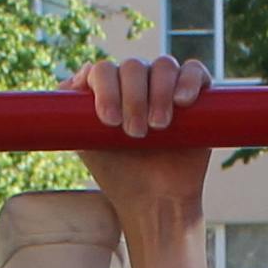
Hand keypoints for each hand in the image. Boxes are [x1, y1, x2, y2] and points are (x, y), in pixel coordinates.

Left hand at [80, 54, 210, 244]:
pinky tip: (182, 101)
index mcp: (110, 90)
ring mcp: (166, 87)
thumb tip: (73, 80)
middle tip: (134, 133)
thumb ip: (71, 115)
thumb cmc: (118, 175)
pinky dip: (188, 81)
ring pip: (163, 66)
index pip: (103, 70)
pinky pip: (195, 71)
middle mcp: (137, 83)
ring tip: (158, 126)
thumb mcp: (86, 145)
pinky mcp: (196, 96)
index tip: (108, 121)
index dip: (104, 88)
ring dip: (159, 92)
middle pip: (133, 66)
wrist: (155, 201)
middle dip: (132, 97)